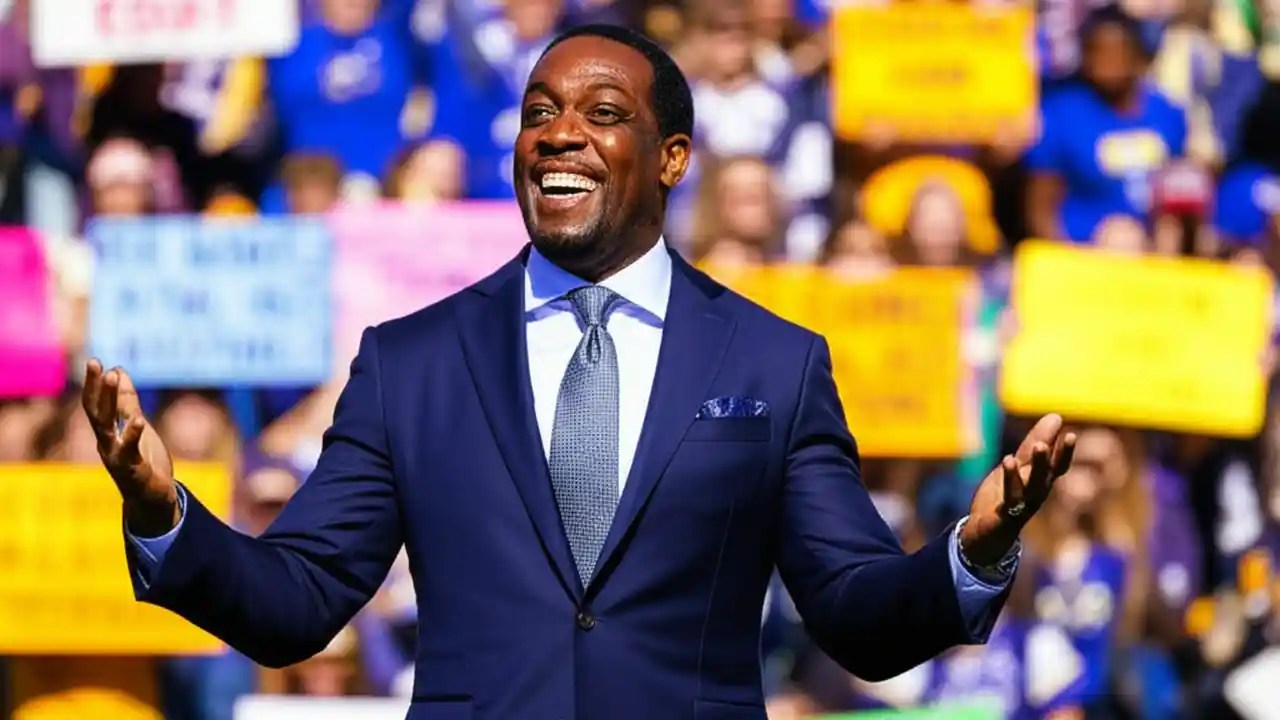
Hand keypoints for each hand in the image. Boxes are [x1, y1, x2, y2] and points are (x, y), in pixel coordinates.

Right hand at [81, 359, 178, 536]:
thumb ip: (129, 402)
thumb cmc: (144, 460)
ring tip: (113, 378)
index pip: (96, 404)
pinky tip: (139, 419)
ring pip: (108, 426)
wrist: (153, 498)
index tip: (96, 361)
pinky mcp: (131, 469)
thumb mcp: (138, 425)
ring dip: (109, 401)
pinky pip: (129, 450)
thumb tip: (119, 371)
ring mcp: (116, 456)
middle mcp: (106, 443)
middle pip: (96, 411)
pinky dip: (133, 434)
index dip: (95, 383)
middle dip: (96, 387)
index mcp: (108, 432)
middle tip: (96, 363)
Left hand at [960, 414, 1075, 566]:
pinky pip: (1011, 496)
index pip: (1057, 466)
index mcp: (1040, 482)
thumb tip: (1056, 416)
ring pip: (1033, 485)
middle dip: (1054, 457)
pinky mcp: (1006, 515)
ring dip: (1038, 465)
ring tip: (1039, 445)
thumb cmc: (1004, 496)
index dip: (1065, 452)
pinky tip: (1008, 460)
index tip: (1070, 434)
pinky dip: (1011, 478)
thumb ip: (1034, 443)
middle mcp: (1035, 494)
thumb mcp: (1018, 465)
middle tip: (1063, 435)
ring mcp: (1022, 506)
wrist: (985, 533)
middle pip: (1048, 475)